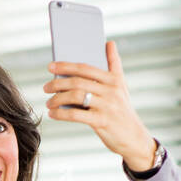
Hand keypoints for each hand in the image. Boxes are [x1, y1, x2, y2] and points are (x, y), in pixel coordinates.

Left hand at [44, 41, 157, 171]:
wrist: (134, 137)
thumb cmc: (122, 110)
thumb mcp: (121, 86)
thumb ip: (114, 64)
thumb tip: (109, 42)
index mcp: (113, 79)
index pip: (86, 68)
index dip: (66, 66)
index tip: (51, 66)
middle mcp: (111, 91)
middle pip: (78, 82)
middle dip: (57, 83)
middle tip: (45, 87)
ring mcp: (107, 106)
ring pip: (75, 97)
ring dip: (57, 99)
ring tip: (49, 102)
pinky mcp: (102, 121)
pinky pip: (76, 115)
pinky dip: (61, 114)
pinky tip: (53, 114)